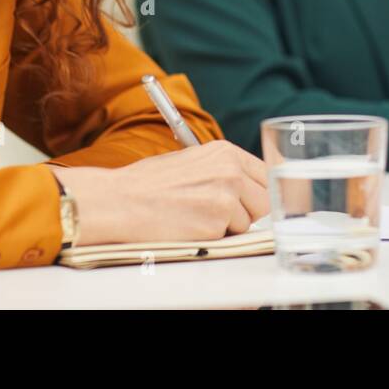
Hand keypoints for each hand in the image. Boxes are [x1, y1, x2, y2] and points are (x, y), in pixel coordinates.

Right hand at [49, 140, 269, 245]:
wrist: (123, 200)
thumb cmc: (150, 183)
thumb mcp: (193, 160)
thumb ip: (223, 169)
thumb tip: (247, 185)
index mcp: (226, 152)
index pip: (265, 174)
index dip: (257, 191)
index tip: (250, 200)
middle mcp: (231, 171)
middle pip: (264, 200)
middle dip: (247, 211)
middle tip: (219, 212)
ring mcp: (226, 198)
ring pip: (247, 221)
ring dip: (228, 225)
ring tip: (197, 215)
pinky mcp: (217, 224)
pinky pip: (228, 236)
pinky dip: (213, 236)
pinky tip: (190, 225)